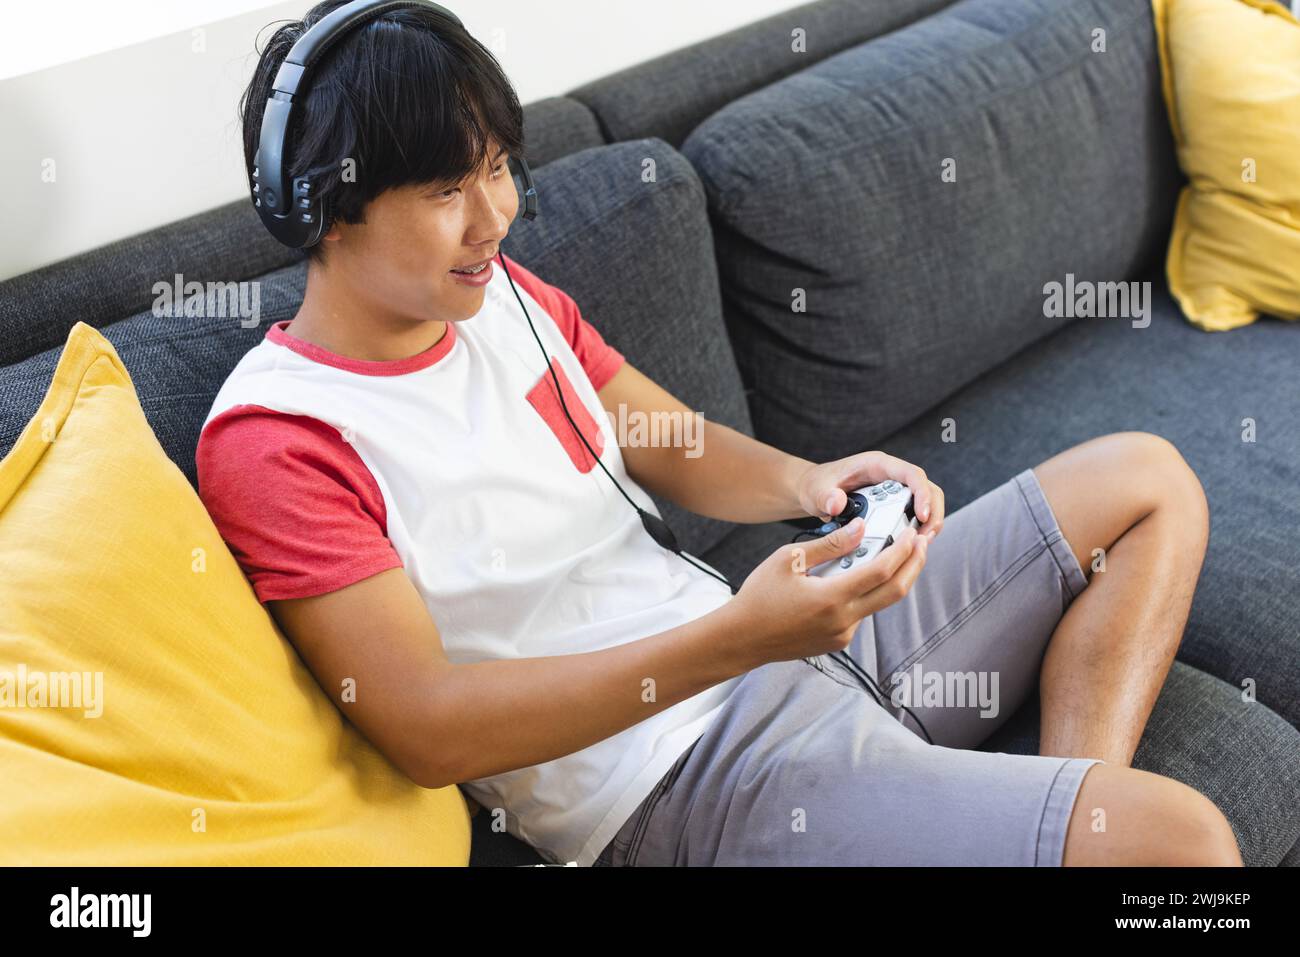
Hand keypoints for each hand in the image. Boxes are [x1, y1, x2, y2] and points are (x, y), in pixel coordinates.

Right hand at [724, 517, 928, 666]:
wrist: (741, 638)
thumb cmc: (759, 596)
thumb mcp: (789, 559)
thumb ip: (829, 544)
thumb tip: (860, 528)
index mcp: (831, 597)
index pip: (881, 572)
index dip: (902, 550)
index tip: (912, 533)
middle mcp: (843, 621)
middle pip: (894, 592)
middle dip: (913, 565)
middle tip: (921, 543)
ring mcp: (842, 635)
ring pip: (879, 603)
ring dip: (890, 579)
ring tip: (892, 553)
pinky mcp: (838, 642)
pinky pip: (861, 614)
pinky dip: (866, 593)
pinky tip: (856, 577)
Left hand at [795, 451, 944, 539]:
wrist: (814, 491)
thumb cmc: (817, 485)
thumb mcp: (817, 490)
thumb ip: (825, 495)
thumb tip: (837, 504)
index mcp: (877, 465)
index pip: (911, 474)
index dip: (922, 494)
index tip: (923, 516)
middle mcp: (891, 475)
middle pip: (927, 489)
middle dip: (933, 513)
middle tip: (926, 539)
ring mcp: (895, 490)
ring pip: (926, 503)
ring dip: (928, 524)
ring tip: (920, 546)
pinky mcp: (894, 505)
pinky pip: (914, 516)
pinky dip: (917, 531)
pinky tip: (910, 548)